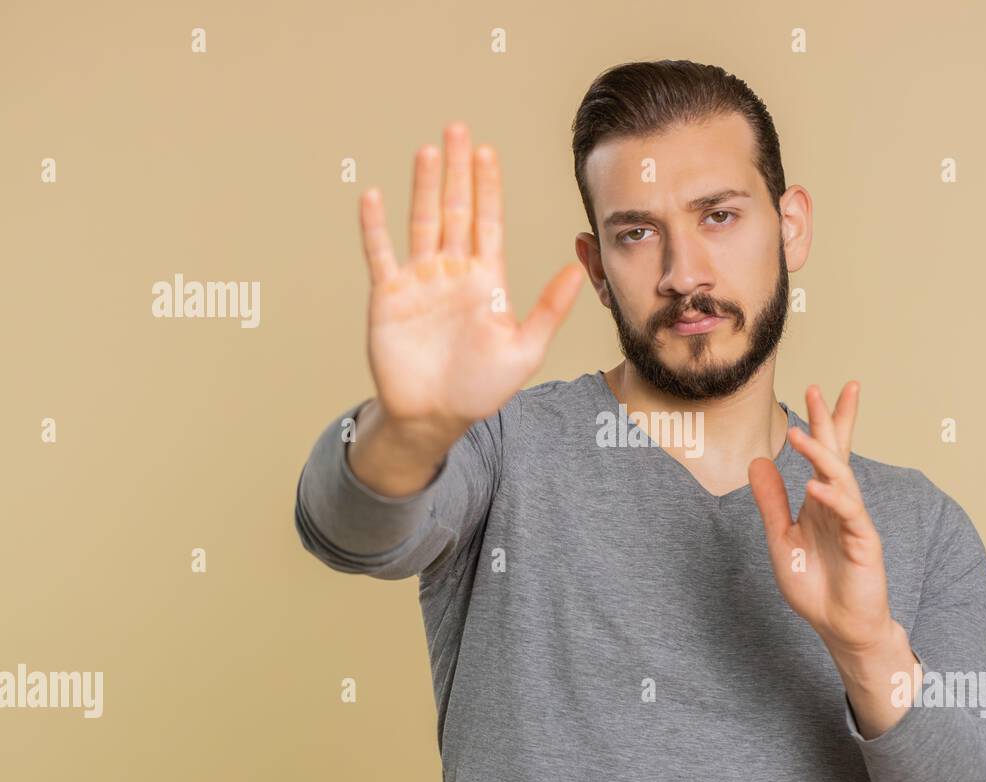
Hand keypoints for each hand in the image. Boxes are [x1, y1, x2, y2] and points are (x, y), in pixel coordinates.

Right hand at [359, 121, 585, 432]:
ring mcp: (419, 281)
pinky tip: (374, 197)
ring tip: (427, 150)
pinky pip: (380, 254)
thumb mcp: (525, 349)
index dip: (488, 186)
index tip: (487, 151)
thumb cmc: (480, 388)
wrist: (434, 417)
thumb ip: (549, 308)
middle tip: (457, 128)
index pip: (488, 221)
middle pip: (455, 210)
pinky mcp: (388, 297)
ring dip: (423, 186)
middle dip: (458, 170)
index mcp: (486, 280)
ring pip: (421, 221)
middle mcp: (452, 272)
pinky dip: (374, 227)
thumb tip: (578, 268)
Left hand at [749, 382, 897, 656]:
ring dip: (822, 455)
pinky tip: (815, 486)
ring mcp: (854, 522)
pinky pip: (849, 514)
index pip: (824, 454)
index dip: (821, 422)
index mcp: (821, 501)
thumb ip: (772, 502)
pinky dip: (832, 498)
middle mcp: (840, 505)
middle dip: (833, 421)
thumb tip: (758, 461)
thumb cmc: (816, 586)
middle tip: (826, 389)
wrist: (840, 626)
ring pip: (841, 478)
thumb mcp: (782, 539)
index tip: (814, 390)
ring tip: (802, 434)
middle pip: (839, 454)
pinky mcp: (864, 543)